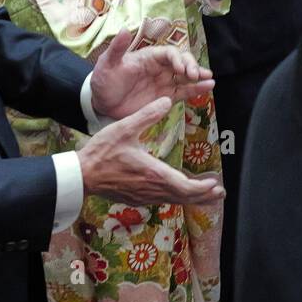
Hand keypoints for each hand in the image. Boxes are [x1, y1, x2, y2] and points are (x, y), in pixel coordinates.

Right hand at [77, 97, 225, 204]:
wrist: (81, 175)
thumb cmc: (102, 152)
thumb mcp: (124, 127)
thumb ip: (147, 114)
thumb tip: (167, 100)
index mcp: (152, 173)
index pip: (185, 187)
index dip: (202, 188)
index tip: (214, 184)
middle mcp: (151, 189)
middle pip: (184, 198)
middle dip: (204, 197)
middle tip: (219, 193)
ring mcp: (144, 196)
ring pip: (174, 201)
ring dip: (192, 198)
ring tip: (206, 195)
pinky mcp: (136, 198)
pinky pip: (162, 201)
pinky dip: (176, 198)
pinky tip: (178, 191)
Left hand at [89, 25, 214, 120]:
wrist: (102, 104)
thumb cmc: (104, 80)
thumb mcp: (107, 63)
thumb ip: (117, 48)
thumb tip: (124, 29)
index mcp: (149, 57)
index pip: (169, 53)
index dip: (177, 59)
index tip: (180, 69)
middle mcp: (160, 68)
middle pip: (182, 62)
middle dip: (191, 66)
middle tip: (196, 75)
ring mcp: (164, 82)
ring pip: (186, 77)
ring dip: (198, 77)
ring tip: (209, 80)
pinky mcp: (166, 97)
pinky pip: (184, 92)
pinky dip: (196, 90)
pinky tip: (208, 88)